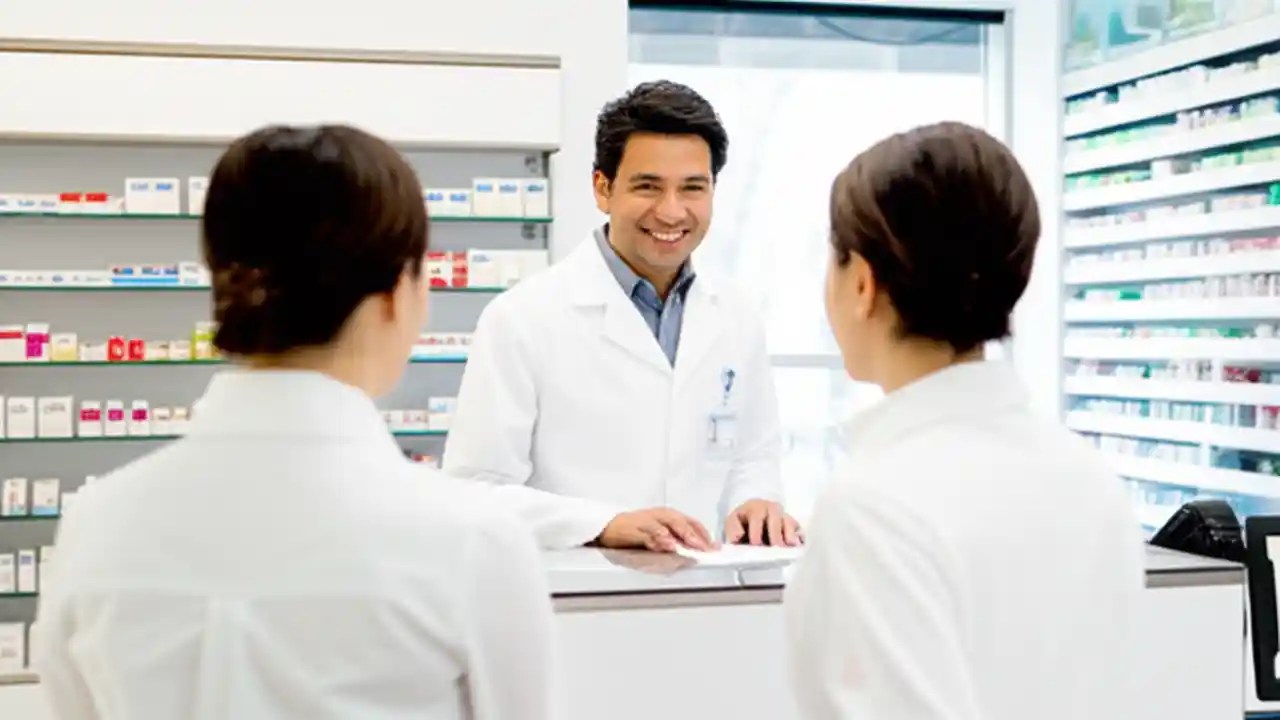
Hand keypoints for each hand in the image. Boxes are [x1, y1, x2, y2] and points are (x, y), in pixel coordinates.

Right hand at [597, 507, 717, 552]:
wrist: (610, 526)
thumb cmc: (636, 530)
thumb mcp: (660, 534)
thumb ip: (676, 541)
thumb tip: (696, 551)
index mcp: (669, 516)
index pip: (691, 523)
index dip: (704, 534)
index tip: (714, 547)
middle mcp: (660, 516)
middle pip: (682, 522)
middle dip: (695, 536)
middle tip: (706, 548)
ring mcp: (648, 521)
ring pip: (668, 525)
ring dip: (681, 535)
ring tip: (692, 546)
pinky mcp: (635, 528)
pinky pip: (649, 532)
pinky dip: (659, 538)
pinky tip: (667, 544)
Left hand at [725, 499, 802, 546]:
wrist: (755, 513)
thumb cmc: (744, 520)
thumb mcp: (733, 521)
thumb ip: (733, 529)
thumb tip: (737, 537)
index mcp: (755, 508)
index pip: (757, 518)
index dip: (756, 531)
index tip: (756, 544)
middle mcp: (771, 510)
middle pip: (776, 519)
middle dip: (775, 534)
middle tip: (776, 547)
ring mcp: (784, 516)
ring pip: (789, 522)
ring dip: (789, 534)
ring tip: (790, 545)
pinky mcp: (793, 524)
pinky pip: (798, 529)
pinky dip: (799, 536)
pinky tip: (799, 545)